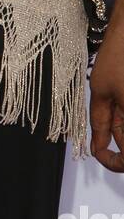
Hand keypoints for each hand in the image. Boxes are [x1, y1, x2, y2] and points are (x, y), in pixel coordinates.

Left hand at [90, 15, 123, 172]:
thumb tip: (97, 147)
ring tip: (114, 108)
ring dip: (123, 130)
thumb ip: (100, 123)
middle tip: (105, 131)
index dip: (112, 162)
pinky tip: (121, 102)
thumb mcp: (101, 90)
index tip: (99, 151)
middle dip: (119, 144)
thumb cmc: (118, 55)